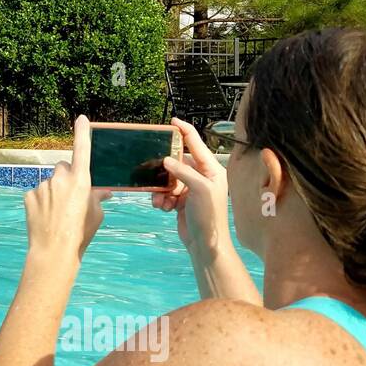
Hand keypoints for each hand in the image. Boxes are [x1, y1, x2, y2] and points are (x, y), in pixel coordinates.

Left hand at [23, 115, 109, 260]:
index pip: (82, 150)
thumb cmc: (80, 233)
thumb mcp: (95, 214)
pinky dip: (41, 201)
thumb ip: (97, 197)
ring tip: (57, 213)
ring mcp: (42, 186)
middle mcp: (60, 179)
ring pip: (49, 182)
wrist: (54, 251)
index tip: (81, 118)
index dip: (82, 133)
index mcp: (80, 181)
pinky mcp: (29, 195)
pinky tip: (45, 216)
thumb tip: (102, 191)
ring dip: (53, 192)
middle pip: (63, 168)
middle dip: (66, 177)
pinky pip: (37, 193)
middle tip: (70, 197)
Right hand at [151, 117, 231, 256]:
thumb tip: (167, 160)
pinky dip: (161, 199)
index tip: (172, 121)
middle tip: (153, 167)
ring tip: (161, 199)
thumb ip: (183, 172)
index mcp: (212, 170)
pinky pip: (165, 192)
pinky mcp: (180, 200)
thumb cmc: (208, 216)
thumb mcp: (200, 189)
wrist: (204, 244)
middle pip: (178, 162)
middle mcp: (202, 176)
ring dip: (161, 188)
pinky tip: (163, 207)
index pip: (197, 145)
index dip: (185, 131)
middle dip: (165, 168)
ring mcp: (190, 189)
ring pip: (168, 179)